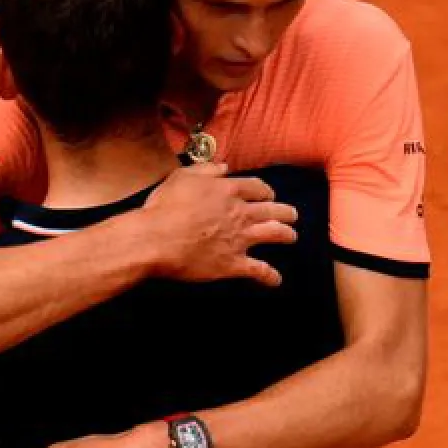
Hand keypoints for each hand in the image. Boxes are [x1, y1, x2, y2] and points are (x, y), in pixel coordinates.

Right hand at [135, 163, 298, 285]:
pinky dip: (270, 276)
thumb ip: (206, 169)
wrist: (155, 240)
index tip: (268, 194)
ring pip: (274, 235)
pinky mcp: (233, 263)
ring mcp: (239, 239)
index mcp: (228, 191)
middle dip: (286, 212)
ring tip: (292, 237)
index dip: (266, 190)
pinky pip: (259, 270)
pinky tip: (276, 280)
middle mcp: (240, 213)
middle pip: (273, 210)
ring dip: (287, 235)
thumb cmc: (164, 208)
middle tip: (292, 215)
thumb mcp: (182, 177)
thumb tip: (224, 166)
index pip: (257, 188)